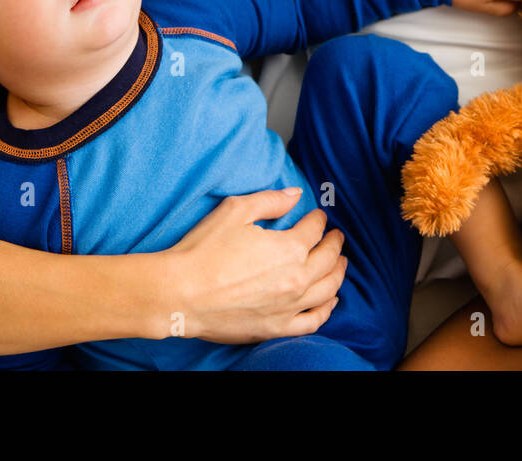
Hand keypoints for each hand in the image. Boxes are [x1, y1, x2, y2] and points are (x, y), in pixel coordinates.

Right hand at [161, 188, 346, 344]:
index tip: (318, 217)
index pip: (314, 230)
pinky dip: (327, 309)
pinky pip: (314, 320)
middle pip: (328, 259)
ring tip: (341, 264)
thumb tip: (296, 194)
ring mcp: (289, 307)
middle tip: (336, 237)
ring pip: (328, 290)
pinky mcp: (278, 328)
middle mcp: (297, 279)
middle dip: (335, 245)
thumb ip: (271, 200)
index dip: (318, 220)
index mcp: (290, 248)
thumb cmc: (204, 250)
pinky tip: (330, 301)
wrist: (180, 293)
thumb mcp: (236, 211)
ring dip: (339, 273)